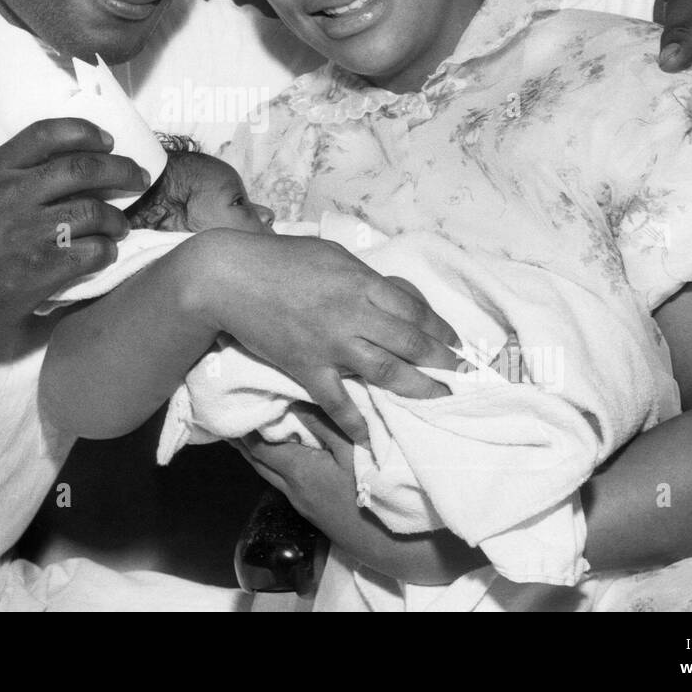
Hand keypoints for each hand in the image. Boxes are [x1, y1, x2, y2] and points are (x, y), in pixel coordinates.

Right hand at [0, 118, 148, 338]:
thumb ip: (19, 168)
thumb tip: (78, 157)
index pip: (48, 132)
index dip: (86, 132)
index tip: (108, 142)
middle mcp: (13, 194)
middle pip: (84, 168)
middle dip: (122, 170)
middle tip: (138, 177)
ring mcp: (29, 232)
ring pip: (95, 211)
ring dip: (117, 218)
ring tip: (119, 226)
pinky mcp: (42, 268)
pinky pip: (94, 251)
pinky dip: (107, 250)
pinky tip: (105, 252)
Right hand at [192, 231, 456, 441]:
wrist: (229, 277)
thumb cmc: (280, 258)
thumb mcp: (331, 256)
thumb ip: (363, 278)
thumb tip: (389, 294)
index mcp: (361, 283)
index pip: (414, 310)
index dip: (440, 328)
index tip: (455, 342)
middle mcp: (353, 315)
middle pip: (410, 342)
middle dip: (441, 360)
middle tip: (461, 376)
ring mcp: (330, 345)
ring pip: (385, 372)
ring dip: (417, 389)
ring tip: (439, 400)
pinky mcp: (305, 367)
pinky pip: (336, 401)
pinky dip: (355, 420)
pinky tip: (370, 436)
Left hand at [236, 408, 482, 585]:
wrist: (397, 545)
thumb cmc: (377, 492)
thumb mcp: (353, 450)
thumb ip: (323, 423)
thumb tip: (295, 400)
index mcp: (298, 471)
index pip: (258, 444)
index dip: (244, 423)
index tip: (237, 401)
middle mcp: (293, 490)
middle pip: (258, 460)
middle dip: (244, 437)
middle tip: (235, 411)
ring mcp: (304, 504)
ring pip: (271, 473)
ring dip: (260, 451)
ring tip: (252, 427)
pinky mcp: (317, 512)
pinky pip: (286, 482)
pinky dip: (277, 463)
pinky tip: (288, 453)